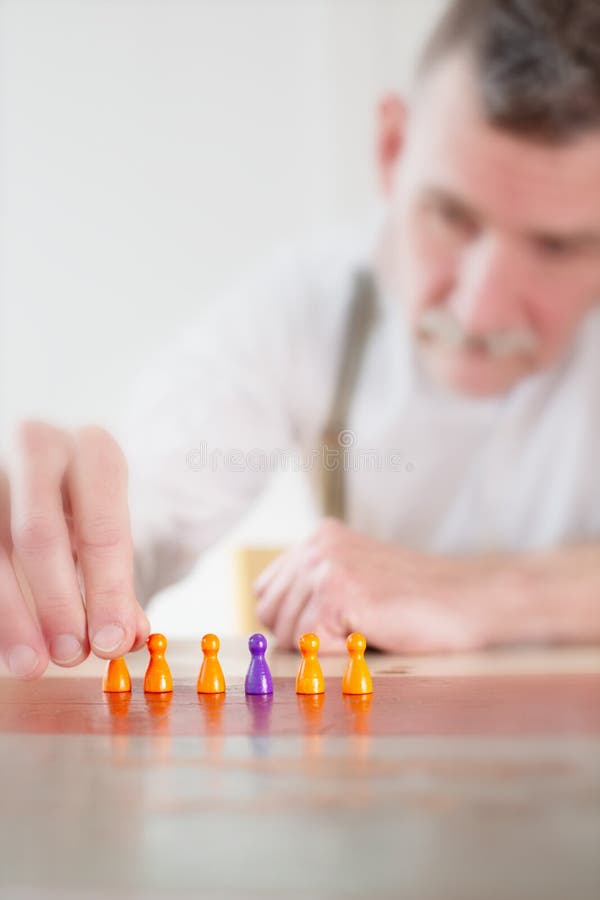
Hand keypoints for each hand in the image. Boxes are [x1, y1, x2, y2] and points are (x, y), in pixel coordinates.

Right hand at [0, 421, 148, 678]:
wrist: (40, 464)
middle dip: (56, 604)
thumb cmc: (79, 503)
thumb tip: (127, 636)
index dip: (108, 592)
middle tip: (72, 656)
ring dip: (12, 614)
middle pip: (41, 536)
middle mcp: (39, 446)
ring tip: (32, 662)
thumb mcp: (105, 530)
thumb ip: (116, 585)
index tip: (112, 643)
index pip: (103, 528)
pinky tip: (8, 644)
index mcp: (93, 451)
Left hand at [254, 518, 490, 653]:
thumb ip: (313, 593)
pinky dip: (340, 654)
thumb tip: (266, 630)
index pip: (265, 593)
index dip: (291, 622)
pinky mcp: (339, 590)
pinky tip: (374, 633)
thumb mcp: (357, 582)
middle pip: (269, 614)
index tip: (329, 627)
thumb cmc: (419, 603)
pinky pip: (311, 645)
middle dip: (303, 638)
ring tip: (369, 627)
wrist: (471, 602)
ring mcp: (326, 565)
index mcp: (320, 537)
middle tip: (354, 630)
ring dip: (326, 646)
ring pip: (287, 633)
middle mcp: (318, 544)